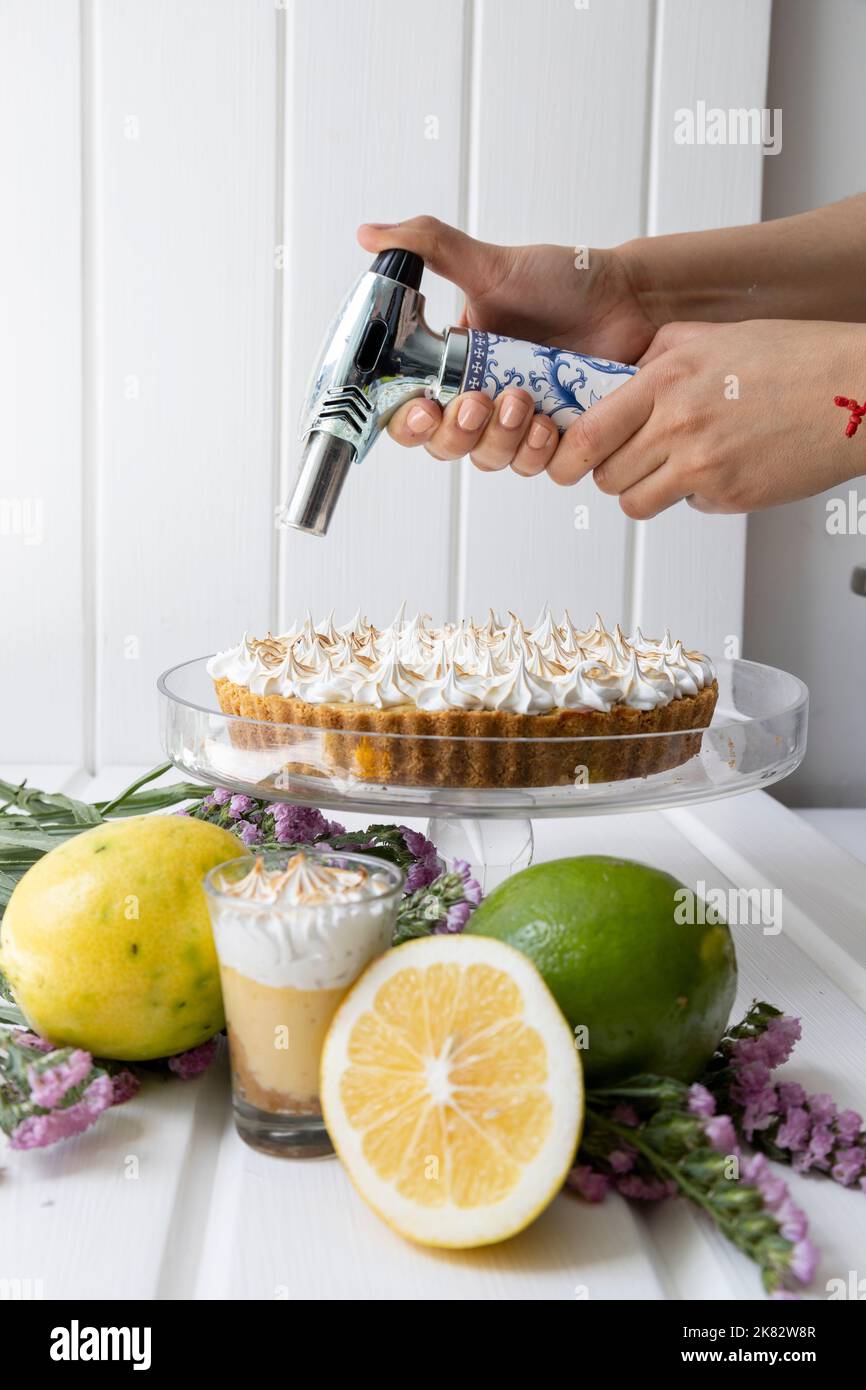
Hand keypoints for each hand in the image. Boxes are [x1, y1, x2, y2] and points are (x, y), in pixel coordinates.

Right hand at [357, 216, 654, 475]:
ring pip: (492, 461)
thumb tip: (370, 234)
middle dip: (458, 433)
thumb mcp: (489, 262)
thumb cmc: (560, 281)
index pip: (411, 412)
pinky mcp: (560, 439)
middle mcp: (482, 401)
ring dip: (501, 441)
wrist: (625, 296)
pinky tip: (550, 425)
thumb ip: (428, 245)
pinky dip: (539, 454)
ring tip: (524, 403)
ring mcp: (520, 423)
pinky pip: (539, 469)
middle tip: (480, 402)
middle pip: (448, 447)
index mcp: (454, 367)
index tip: (424, 407)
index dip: (408, 422)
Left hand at [545, 318, 865, 514]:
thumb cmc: (794, 358)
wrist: (856, 392)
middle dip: (609, 471)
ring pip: (636, 502)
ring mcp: (703, 467)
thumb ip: (659, 354)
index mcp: (666, 380)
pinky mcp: (729, 496)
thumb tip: (620, 376)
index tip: (569, 458)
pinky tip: (723, 464)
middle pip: (606, 476)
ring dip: (644, 490)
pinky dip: (693, 494)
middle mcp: (678, 426)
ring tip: (670, 466)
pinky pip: (686, 506)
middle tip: (628, 457)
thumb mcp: (715, 337)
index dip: (570, 454)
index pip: (588, 434)